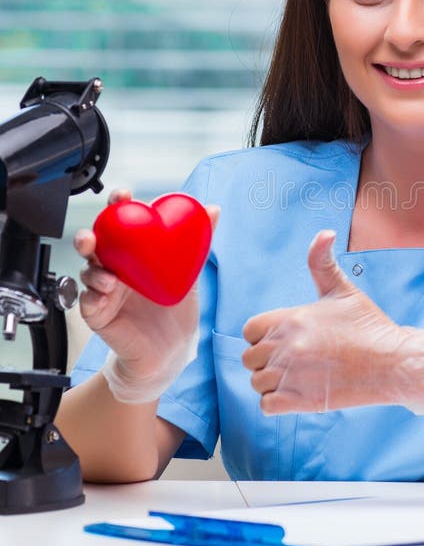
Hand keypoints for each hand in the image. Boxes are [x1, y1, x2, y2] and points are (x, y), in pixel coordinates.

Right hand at [75, 188, 219, 402]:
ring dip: (93, 269)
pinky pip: (88, 302)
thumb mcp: (189, 271)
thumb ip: (198, 240)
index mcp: (133, 254)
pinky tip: (106, 293)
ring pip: (87, 271)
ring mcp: (104, 291)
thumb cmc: (174, 308)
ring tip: (109, 274)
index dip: (116, 206)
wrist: (170, 350)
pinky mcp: (99, 315)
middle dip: (90, 234)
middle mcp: (114, 269)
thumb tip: (214, 209)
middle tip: (96, 233)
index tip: (122, 195)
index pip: (119, 224)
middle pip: (94, 245)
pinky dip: (94, 295)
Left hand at [241, 230, 423, 424]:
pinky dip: (277, 403)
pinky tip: (298, 393)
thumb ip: (323, 262)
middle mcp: (287, 346)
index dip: (262, 335)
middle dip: (265, 360)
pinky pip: (267, 405)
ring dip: (272, 382)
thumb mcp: (343, 290)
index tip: (282, 339)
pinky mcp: (301, 400)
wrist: (393, 362)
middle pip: (249, 358)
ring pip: (256, 382)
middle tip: (293, 360)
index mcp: (293, 318)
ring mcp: (293, 375)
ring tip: (298, 377)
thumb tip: (325, 233)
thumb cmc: (369, 325)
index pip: (249, 330)